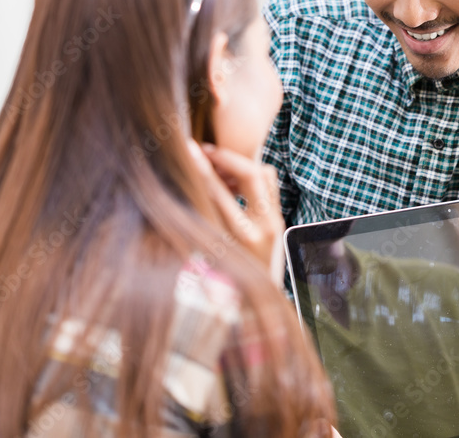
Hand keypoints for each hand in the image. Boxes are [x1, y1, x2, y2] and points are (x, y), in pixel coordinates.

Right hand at [188, 140, 284, 281]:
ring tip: (214, 166)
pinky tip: (227, 182)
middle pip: (251, 175)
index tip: (189, 151)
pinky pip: (268, 185)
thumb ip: (196, 222)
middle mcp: (264, 230)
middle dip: (226, 158)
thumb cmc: (221, 286)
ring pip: (265, 175)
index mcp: (240, 242)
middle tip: (204, 151)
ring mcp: (275, 224)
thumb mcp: (202, 259)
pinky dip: (249, 175)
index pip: (219, 194)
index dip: (203, 169)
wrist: (254, 307)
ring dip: (239, 165)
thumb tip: (180, 185)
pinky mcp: (279, 221)